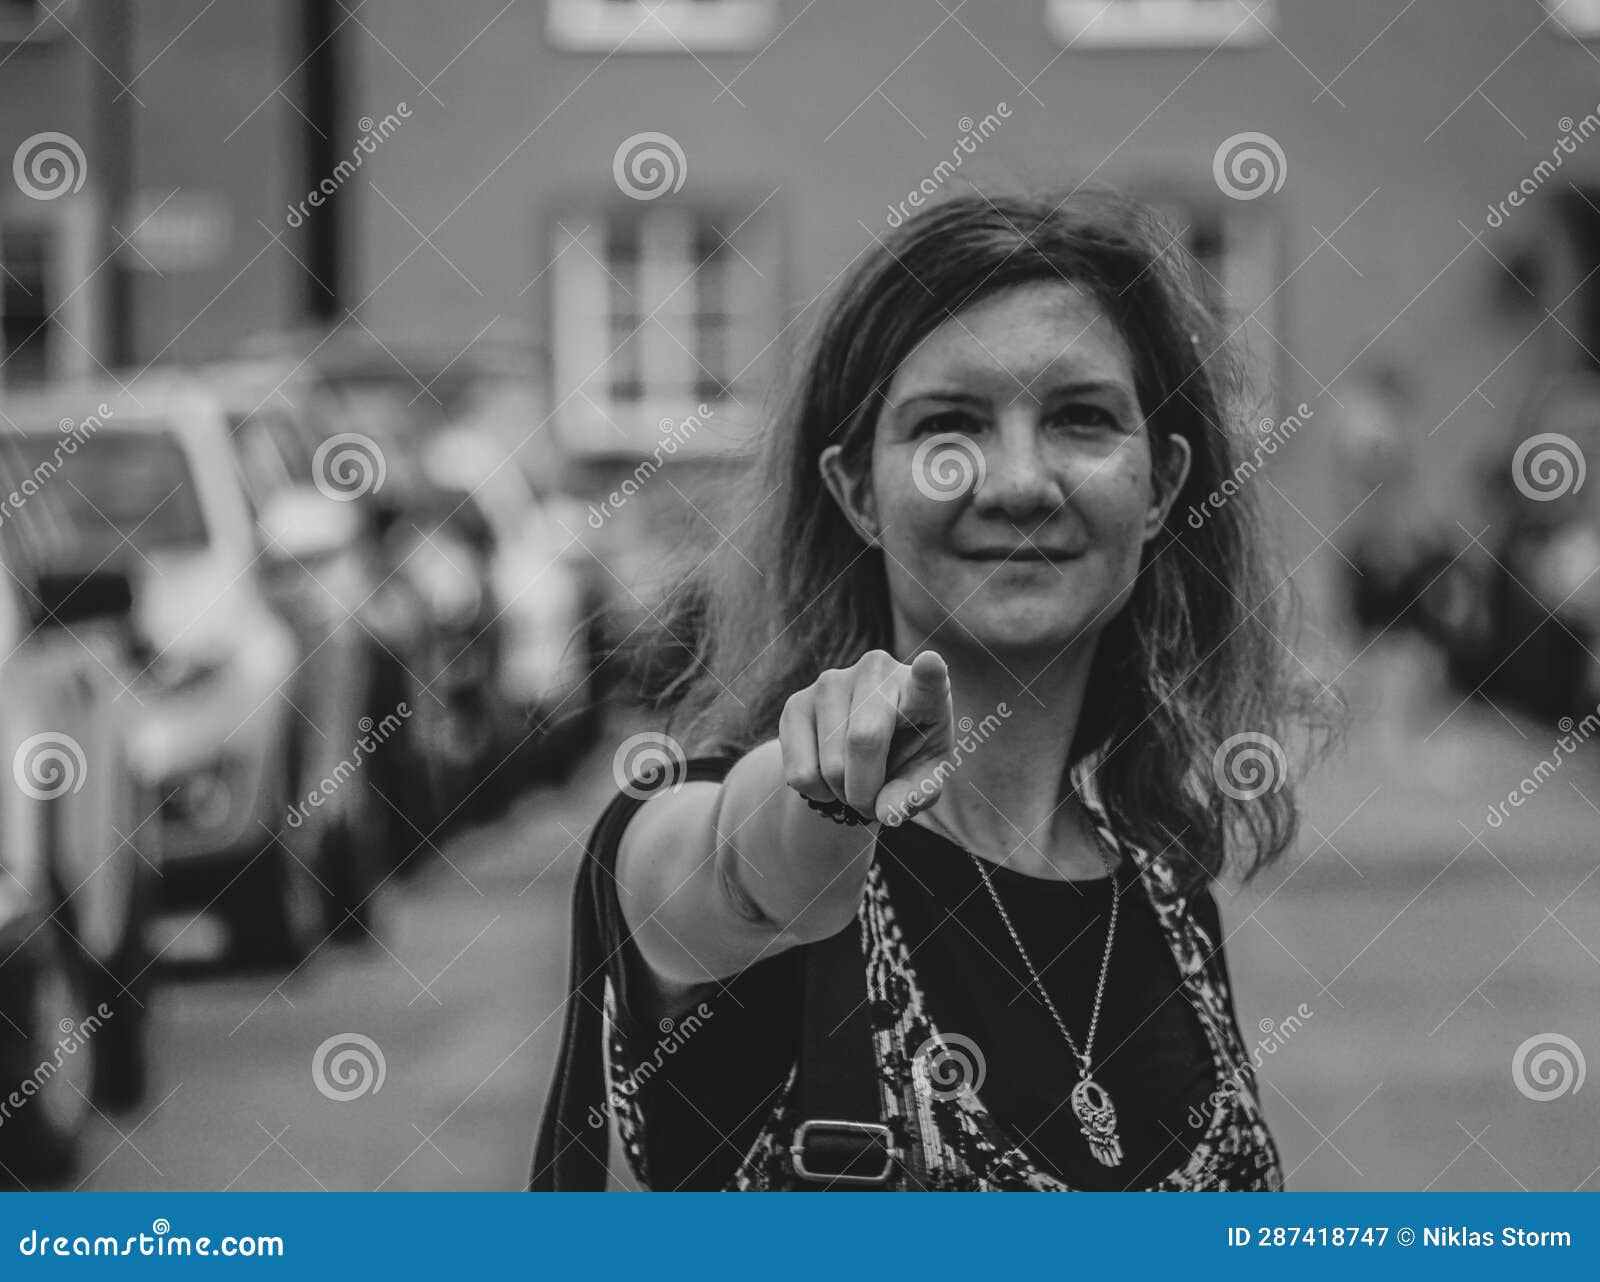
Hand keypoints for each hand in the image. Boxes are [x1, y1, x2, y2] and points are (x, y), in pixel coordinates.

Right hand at [779, 649, 956, 825]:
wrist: (858, 748)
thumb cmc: (905, 755)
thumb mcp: (923, 778)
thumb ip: (915, 795)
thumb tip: (886, 810)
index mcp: (922, 690)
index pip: (928, 678)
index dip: (929, 673)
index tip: (931, 664)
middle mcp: (875, 672)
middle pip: (864, 741)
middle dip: (866, 791)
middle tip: (872, 802)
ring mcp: (830, 682)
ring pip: (830, 765)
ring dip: (842, 794)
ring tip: (853, 782)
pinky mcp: (795, 704)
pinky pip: (800, 773)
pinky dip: (816, 792)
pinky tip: (827, 775)